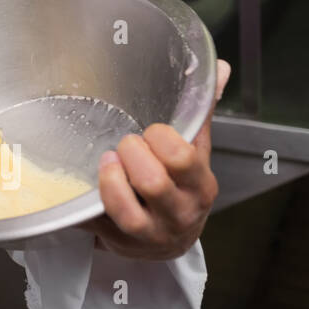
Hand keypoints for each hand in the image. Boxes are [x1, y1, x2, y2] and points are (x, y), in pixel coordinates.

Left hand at [85, 59, 230, 259]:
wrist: (169, 239)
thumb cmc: (179, 186)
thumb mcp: (193, 151)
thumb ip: (199, 111)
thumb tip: (217, 67)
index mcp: (201, 186)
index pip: (181, 157)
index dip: (159, 138)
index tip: (151, 132)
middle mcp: (180, 213)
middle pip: (152, 181)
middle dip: (131, 154)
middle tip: (126, 145)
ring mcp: (150, 233)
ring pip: (126, 208)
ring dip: (111, 178)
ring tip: (109, 161)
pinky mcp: (120, 242)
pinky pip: (98, 221)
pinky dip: (91, 199)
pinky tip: (91, 183)